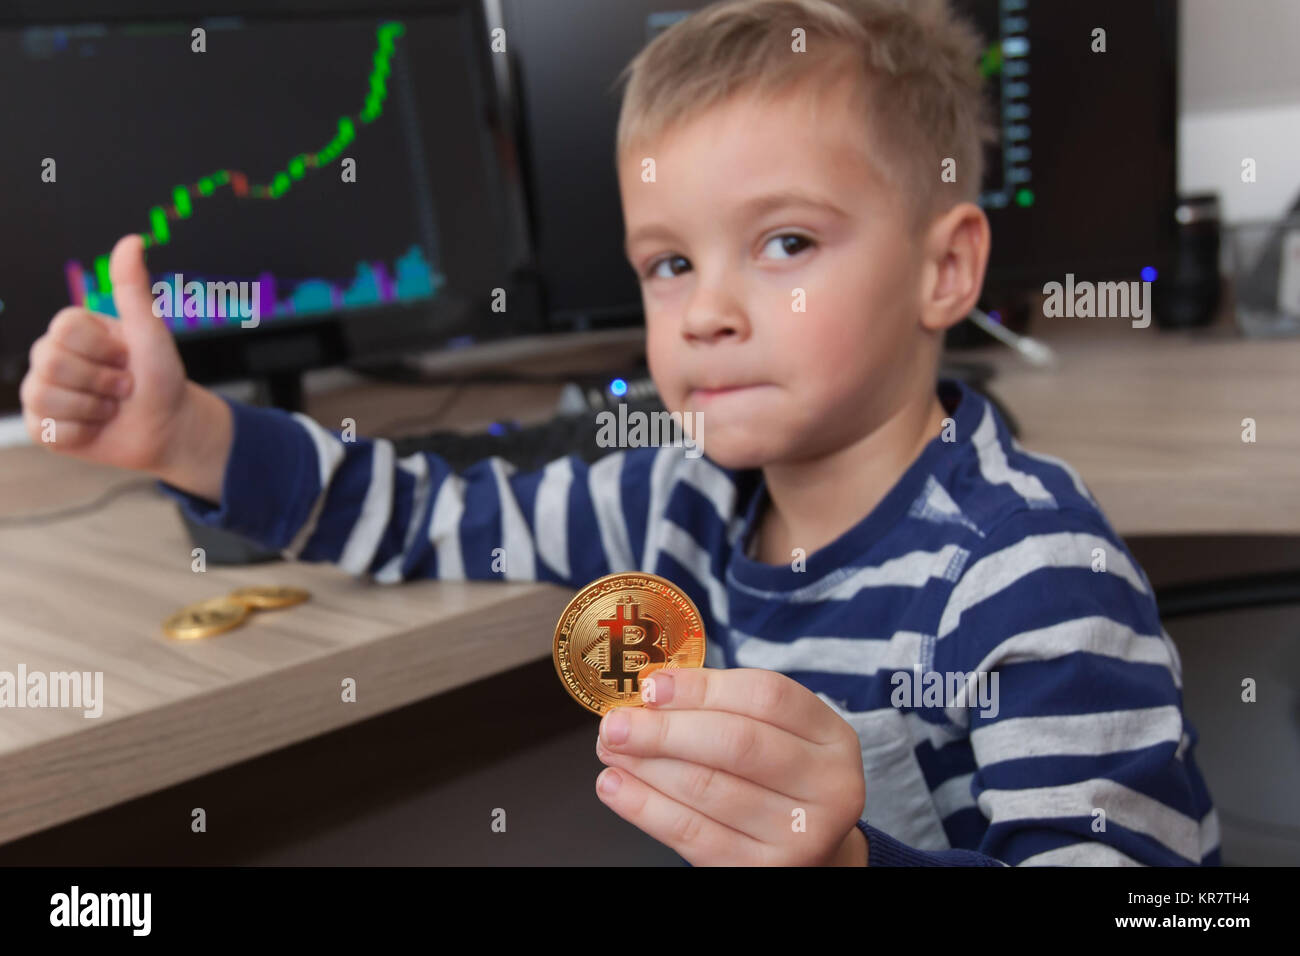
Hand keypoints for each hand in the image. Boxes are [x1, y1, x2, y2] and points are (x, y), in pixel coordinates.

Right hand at [20, 233, 194, 472]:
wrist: (168, 428)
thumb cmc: (161, 378)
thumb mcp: (150, 331)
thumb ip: (132, 289)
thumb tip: (131, 241)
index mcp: (73, 331)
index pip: (64, 328)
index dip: (103, 349)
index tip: (125, 356)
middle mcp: (50, 356)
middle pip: (51, 362)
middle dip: (101, 380)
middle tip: (123, 386)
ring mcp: (43, 391)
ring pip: (45, 396)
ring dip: (93, 408)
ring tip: (110, 406)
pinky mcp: (43, 427)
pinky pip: (48, 429)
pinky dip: (83, 432)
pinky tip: (97, 427)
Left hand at [594, 667, 868, 865]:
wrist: (813, 853)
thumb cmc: (781, 780)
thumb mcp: (777, 735)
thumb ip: (725, 707)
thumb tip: (652, 692)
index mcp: (832, 738)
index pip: (767, 697)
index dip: (703, 687)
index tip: (652, 685)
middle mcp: (827, 786)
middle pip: (736, 743)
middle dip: (665, 729)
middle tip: (616, 721)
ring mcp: (799, 834)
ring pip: (708, 788)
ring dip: (646, 765)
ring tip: (609, 747)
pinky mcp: (762, 871)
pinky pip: (691, 834)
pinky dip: (644, 806)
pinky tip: (615, 785)